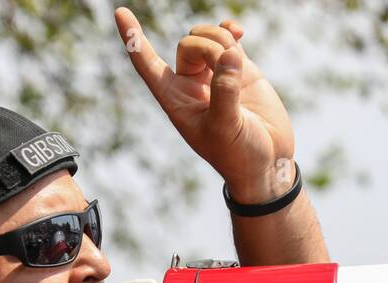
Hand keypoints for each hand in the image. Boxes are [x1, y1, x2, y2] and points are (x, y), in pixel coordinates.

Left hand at [114, 7, 295, 201]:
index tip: (120, 13)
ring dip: (222, 41)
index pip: (147, 65)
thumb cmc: (239, 155)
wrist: (268, 162)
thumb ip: (224, 92)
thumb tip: (230, 54)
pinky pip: (227, 38)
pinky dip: (230, 30)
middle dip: (207, 47)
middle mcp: (192, 85)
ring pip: (209, 38)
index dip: (133, 39)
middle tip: (228, 65)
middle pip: (188, 46)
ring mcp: (216, 75)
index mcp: (177, 101)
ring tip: (238, 62)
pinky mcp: (239, 70)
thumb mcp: (226, 128)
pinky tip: (237, 31)